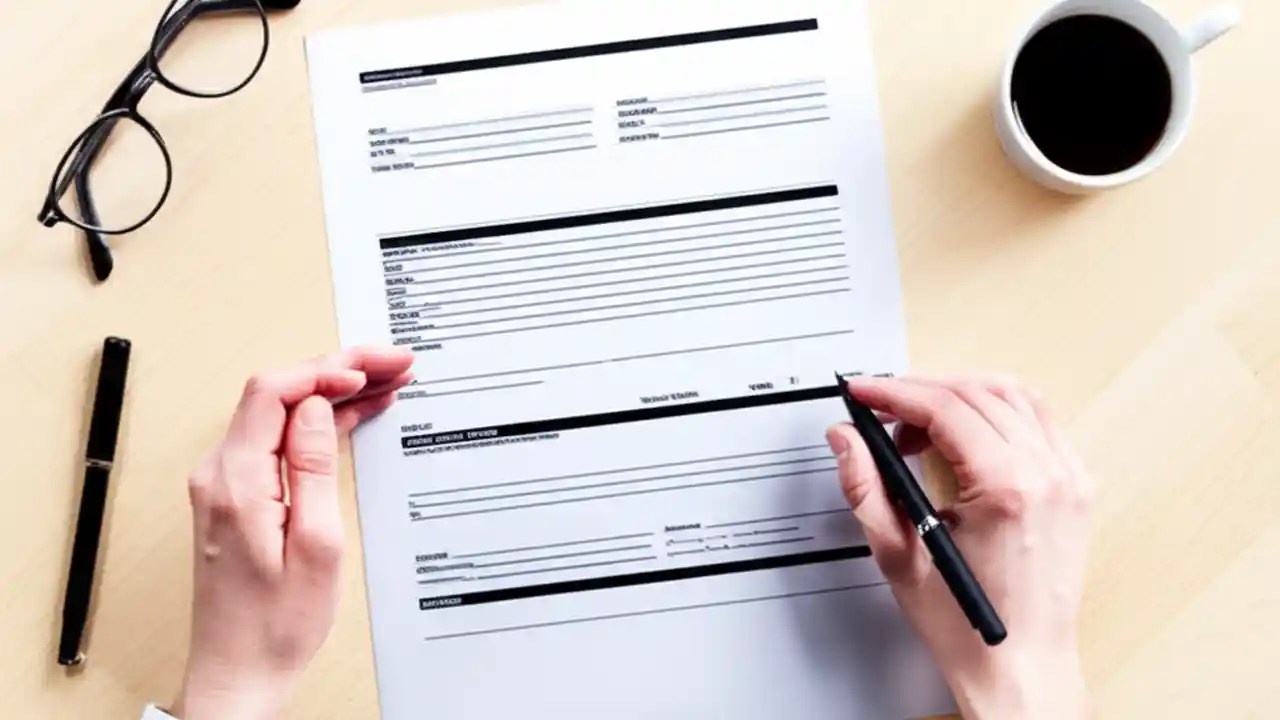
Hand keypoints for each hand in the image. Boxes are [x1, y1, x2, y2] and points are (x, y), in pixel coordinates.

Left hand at [171, 348, 414, 719]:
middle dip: (338, 372)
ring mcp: (225, 484)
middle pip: (277, 394)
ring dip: (333, 394)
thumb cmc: (276, 624)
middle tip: (391, 364)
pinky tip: (354, 414)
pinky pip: (277, 440)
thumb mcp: (316, 544)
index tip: (368, 372)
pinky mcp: (237, 495)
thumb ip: (314, 468)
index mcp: (235, 482)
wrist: (240, 670)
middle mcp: (220, 475)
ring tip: (386, 382)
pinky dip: (318, 424)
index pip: (273, 393)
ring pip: (281, 413)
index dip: (325, 372)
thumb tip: (316, 411)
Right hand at [827, 377, 1092, 719]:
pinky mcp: (1076, 488)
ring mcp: (1069, 479)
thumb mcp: (899, 555)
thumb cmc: (969, 625)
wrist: (1019, 664)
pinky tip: (969, 433)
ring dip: (961, 395)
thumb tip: (847, 440)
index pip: (945, 409)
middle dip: (921, 391)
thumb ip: (865, 488)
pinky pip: (1040, 423)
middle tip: (883, 411)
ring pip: (1014, 397)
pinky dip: (998, 413)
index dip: (896, 392)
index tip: (866, 392)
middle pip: (978, 394)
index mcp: (1007, 490)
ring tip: (921, 423)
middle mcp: (1047, 476)